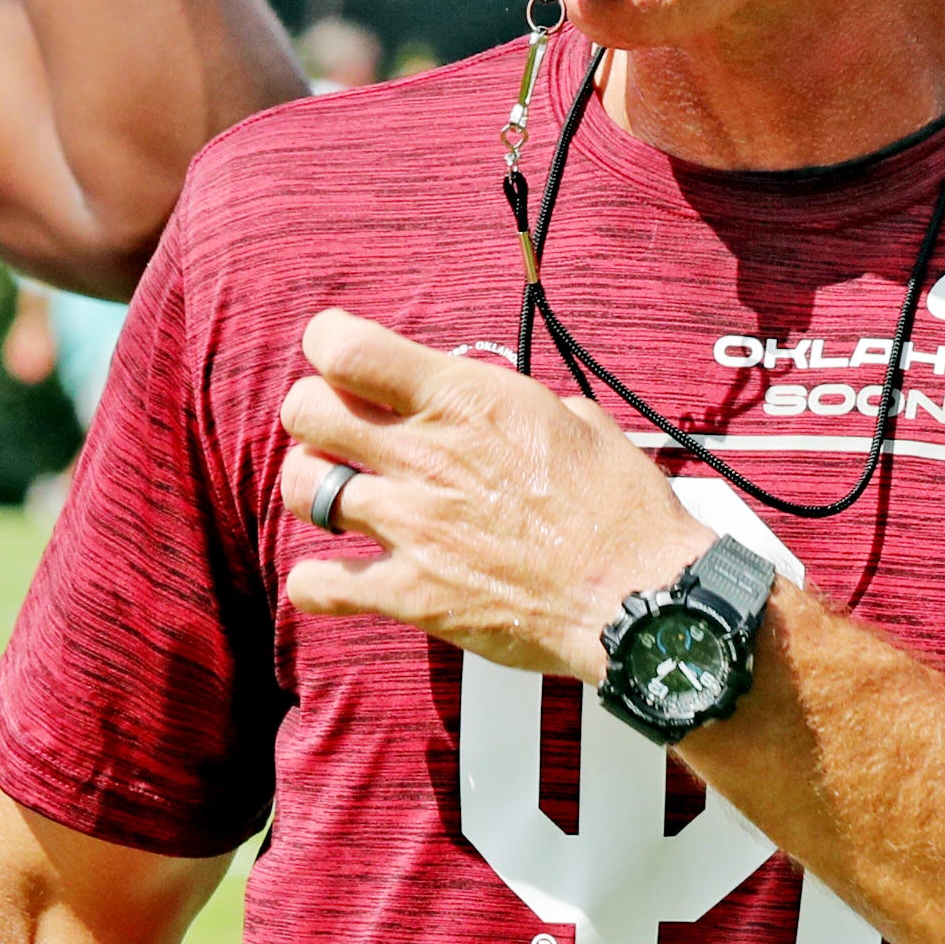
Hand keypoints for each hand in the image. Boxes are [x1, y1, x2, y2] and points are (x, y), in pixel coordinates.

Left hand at [276, 310, 712, 675]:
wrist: (642, 597)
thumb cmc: (620, 511)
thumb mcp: (575, 421)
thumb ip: (512, 403)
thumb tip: (496, 401)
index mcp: (465, 401)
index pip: (346, 347)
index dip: (330, 346)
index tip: (342, 361)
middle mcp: (425, 456)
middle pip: (305, 411)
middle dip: (314, 416)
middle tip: (342, 435)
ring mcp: (412, 526)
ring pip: (302, 489)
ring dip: (313, 490)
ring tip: (342, 498)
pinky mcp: (412, 593)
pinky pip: (322, 585)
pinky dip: (318, 583)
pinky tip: (335, 577)